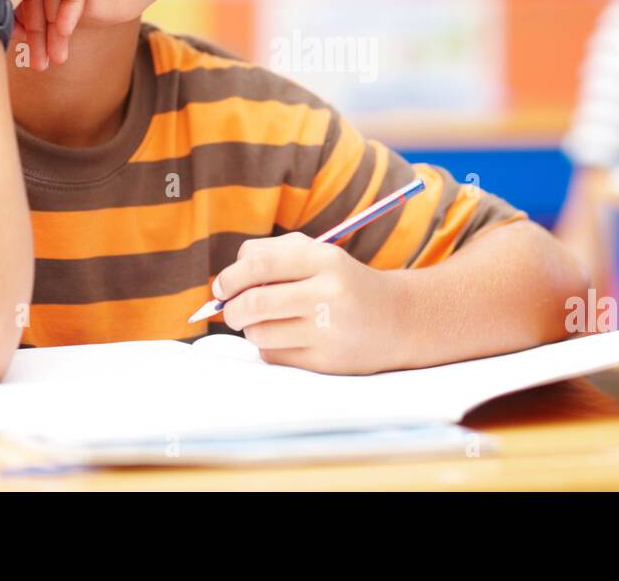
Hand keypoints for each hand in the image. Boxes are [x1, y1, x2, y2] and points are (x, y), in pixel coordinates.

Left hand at [215, 232, 412, 374]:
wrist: (397, 319)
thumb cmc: (342, 282)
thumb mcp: (318, 255)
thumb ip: (270, 256)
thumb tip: (223, 284)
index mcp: (325, 259)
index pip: (259, 264)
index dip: (230, 276)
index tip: (221, 287)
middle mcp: (329, 293)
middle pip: (253, 303)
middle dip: (231, 309)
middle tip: (230, 310)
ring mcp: (328, 331)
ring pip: (258, 333)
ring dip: (251, 329)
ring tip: (267, 322)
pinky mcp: (326, 362)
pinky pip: (273, 356)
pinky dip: (270, 347)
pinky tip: (291, 338)